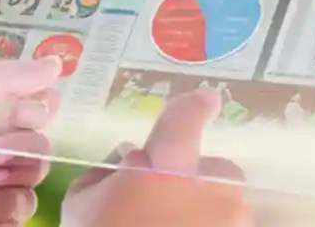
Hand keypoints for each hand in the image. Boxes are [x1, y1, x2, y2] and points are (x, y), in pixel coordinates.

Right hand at [61, 90, 252, 226]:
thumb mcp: (81, 205)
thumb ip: (106, 172)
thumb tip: (127, 157)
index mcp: (168, 167)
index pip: (185, 119)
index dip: (195, 106)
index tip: (207, 99)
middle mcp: (212, 189)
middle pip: (216, 170)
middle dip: (197, 182)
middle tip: (166, 207)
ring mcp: (234, 223)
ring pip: (228, 208)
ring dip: (207, 216)